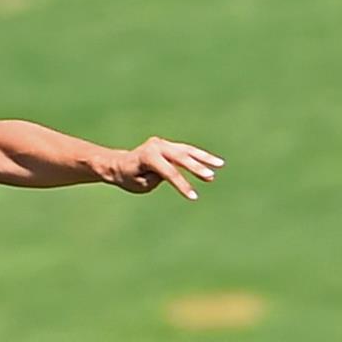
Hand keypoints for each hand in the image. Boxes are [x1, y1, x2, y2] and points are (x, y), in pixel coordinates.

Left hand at [106, 138, 223, 200]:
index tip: (194, 196)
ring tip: (220, 164)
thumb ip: (156, 178)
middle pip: (180, 158)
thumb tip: (173, 172)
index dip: (182, 185)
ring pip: (187, 151)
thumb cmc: (129, 177)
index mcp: (147, 156)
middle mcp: (156, 146)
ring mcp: (163, 144)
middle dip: (196, 168)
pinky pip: (186, 151)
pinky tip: (214, 162)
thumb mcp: (139, 184)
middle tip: (210, 176)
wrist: (120, 164)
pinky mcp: (169, 145)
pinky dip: (199, 156)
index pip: (169, 172)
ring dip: (204, 158)